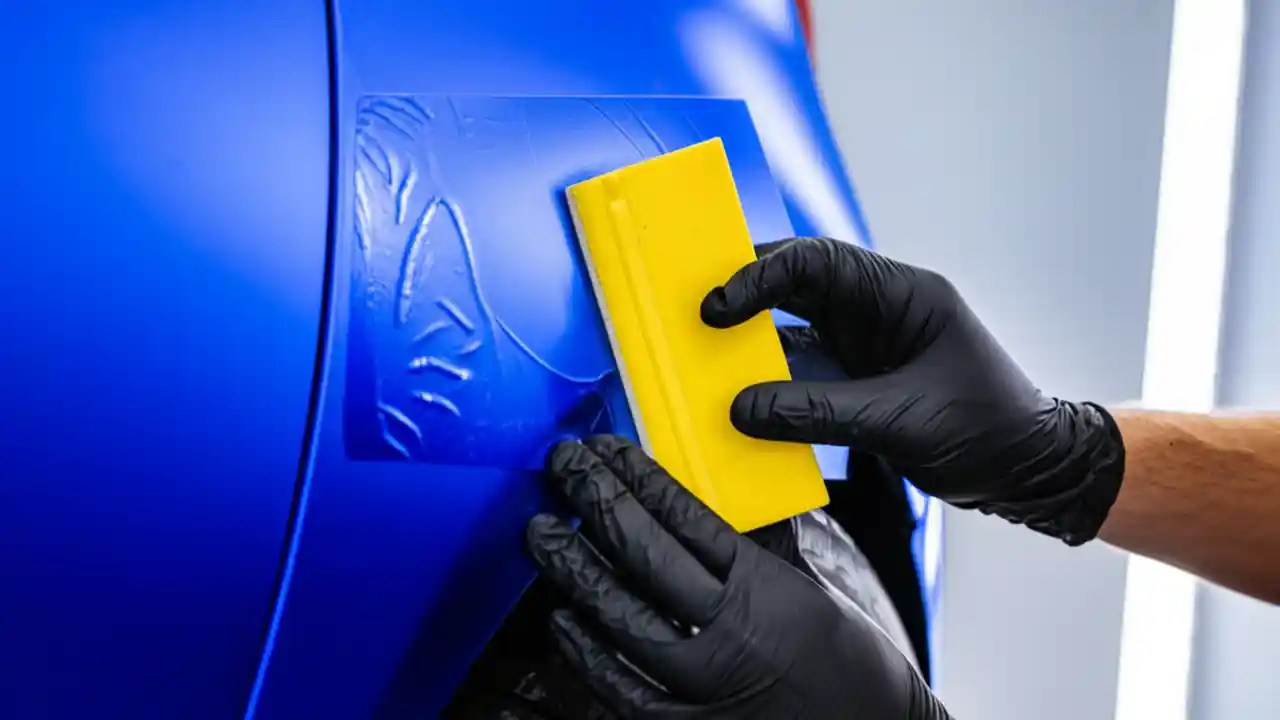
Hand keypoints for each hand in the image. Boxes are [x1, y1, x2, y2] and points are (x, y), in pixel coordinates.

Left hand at [525, 435, 948, 718]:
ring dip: (575, 569)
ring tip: (543, 532)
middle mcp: (732, 635)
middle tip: (564, 468)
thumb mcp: (819, 594)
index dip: (640, 479)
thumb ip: (768, 548)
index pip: (689, 519)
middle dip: (596, 502)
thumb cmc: (857, 671)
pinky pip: (621, 689)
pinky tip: (562, 618)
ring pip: (622, 618)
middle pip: (647, 555)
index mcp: (768, 590)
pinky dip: (586, 653)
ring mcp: (705, 688)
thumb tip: (726, 501)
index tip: (608, 451)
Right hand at [701, 237, 1125, 544]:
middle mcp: (877, 310)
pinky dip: (769, 384)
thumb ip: (818, 412)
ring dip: (751, 343)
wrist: (1033, 472)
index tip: (717, 307)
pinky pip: (801, 372)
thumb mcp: (902, 420)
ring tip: (700, 358)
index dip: (761, 275)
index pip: (818, 263)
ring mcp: (866, 344)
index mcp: (900, 294)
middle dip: (744, 297)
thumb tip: (740, 409)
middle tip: (691, 317)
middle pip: (796, 285)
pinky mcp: (858, 381)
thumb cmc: (989, 430)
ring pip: (792, 328)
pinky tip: (737, 400)